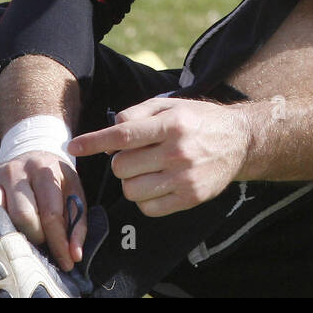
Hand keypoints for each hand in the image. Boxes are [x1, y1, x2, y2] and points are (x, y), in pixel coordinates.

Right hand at [0, 151, 86, 270]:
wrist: (30, 155)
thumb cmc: (54, 182)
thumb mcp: (72, 193)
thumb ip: (76, 223)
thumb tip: (74, 255)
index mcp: (46, 170)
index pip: (51, 213)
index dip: (59, 242)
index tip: (66, 262)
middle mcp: (19, 170)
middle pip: (25, 216)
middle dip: (37, 238)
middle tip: (44, 246)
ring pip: (3, 217)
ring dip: (16, 236)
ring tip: (27, 241)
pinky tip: (7, 234)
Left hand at [69, 97, 249, 216]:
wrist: (239, 140)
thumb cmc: (198, 120)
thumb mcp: (171, 104)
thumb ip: (138, 112)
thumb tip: (111, 128)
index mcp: (172, 124)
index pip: (123, 136)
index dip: (93, 142)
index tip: (73, 147)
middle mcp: (178, 152)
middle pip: (122, 166)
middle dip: (120, 161)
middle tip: (135, 155)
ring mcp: (185, 178)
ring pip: (132, 190)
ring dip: (131, 181)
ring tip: (147, 169)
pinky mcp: (190, 198)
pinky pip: (148, 208)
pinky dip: (145, 198)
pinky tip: (157, 183)